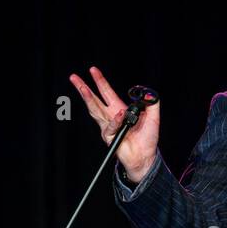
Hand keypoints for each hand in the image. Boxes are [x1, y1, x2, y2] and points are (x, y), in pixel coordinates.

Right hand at [68, 66, 159, 181]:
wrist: (145, 157)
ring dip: (88, 98)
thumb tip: (147, 93)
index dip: (100, 81)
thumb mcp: (153, 117)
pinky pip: (111, 126)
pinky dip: (115, 120)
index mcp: (119, 109)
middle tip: (73, 77)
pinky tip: (120, 114)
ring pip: (95, 110)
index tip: (93, 70)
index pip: (107, 92)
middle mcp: (110, 116)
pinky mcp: (109, 136)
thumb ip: (151, 103)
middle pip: (94, 99)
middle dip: (83, 88)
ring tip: (83, 89)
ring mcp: (108, 126)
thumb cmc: (147, 139)